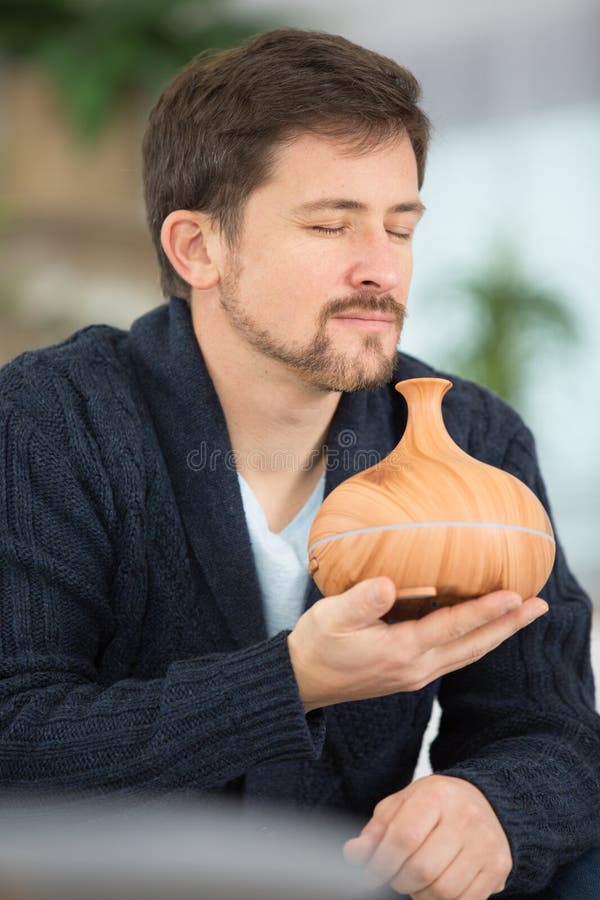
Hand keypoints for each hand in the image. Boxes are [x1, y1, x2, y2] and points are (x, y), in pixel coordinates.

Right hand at [287, 576, 547, 710]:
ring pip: (468, 654)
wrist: (302, 682)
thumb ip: (361, 601)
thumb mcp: (330, 617)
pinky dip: (477, 641)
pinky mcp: (410, 674)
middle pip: (473, 645)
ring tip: (523, 616)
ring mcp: (415, 675)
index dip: (485, 611)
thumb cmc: (315, 645)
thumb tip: (389, 585)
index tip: (515, 595)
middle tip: (541, 606)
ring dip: (499, 634)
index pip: (453, 628)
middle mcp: (416, 668)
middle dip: (508, 625)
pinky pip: (455, 657)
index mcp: (401, 651)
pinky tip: (484, 630)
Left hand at [344, 775, 511, 897]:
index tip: (372, 872)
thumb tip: (354, 854)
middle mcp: (466, 818)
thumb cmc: (437, 804)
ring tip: (415, 881)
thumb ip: (377, 829)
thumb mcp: (403, 804)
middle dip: (400, 880)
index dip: (382, 862)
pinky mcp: (498, 867)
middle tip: (395, 876)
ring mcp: (486, 844)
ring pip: (444, 890)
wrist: (485, 800)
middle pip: (423, 868)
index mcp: (437, 795)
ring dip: (420, 894)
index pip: (404, 837)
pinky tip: (435, 886)